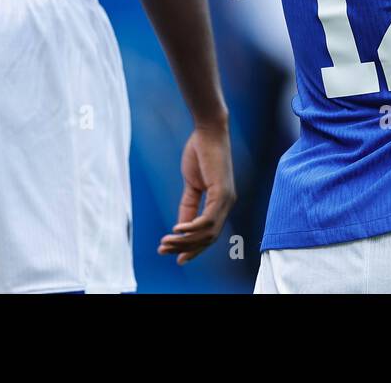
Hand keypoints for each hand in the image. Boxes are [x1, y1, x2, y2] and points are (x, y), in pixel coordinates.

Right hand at [158, 123, 235, 263]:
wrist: (207, 132)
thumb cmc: (201, 154)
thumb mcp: (192, 184)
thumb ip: (189, 205)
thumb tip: (181, 227)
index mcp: (221, 203)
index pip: (209, 234)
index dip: (193, 248)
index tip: (177, 259)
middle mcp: (227, 204)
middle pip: (208, 238)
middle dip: (185, 248)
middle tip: (163, 251)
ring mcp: (226, 199)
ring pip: (207, 232)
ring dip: (185, 240)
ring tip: (166, 242)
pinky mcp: (221, 192)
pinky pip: (208, 218)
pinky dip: (192, 227)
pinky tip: (177, 229)